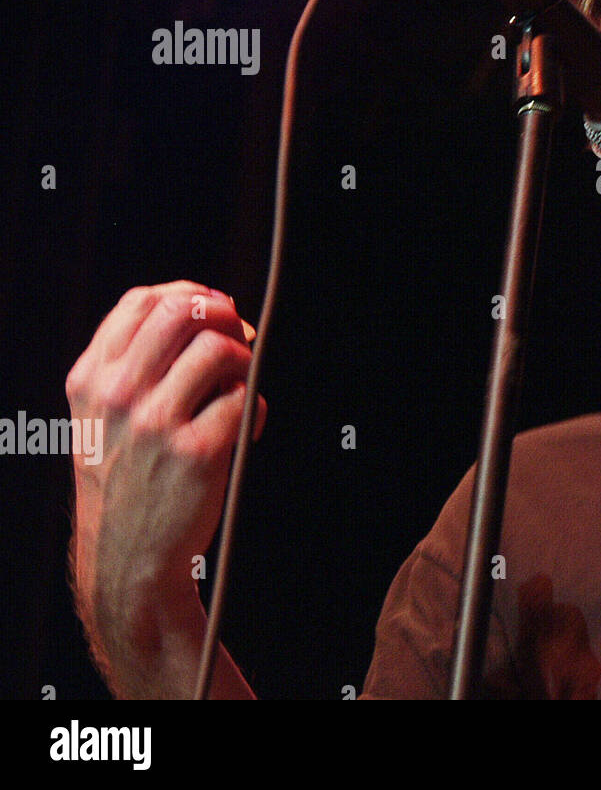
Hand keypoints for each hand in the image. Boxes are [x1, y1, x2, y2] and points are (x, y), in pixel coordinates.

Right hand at [65, 281, 265, 691]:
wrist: (126, 557)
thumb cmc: (127, 477)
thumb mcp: (102, 416)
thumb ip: (135, 362)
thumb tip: (211, 307)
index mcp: (91, 379)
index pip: (142, 301)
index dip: (190, 295)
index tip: (213, 310)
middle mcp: (118, 395)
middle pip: (185, 312)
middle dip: (224, 316)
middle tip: (239, 338)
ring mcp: (156, 423)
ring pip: (221, 349)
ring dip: (244, 363)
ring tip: (239, 390)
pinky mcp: (198, 451)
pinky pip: (249, 399)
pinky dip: (256, 409)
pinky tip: (242, 431)